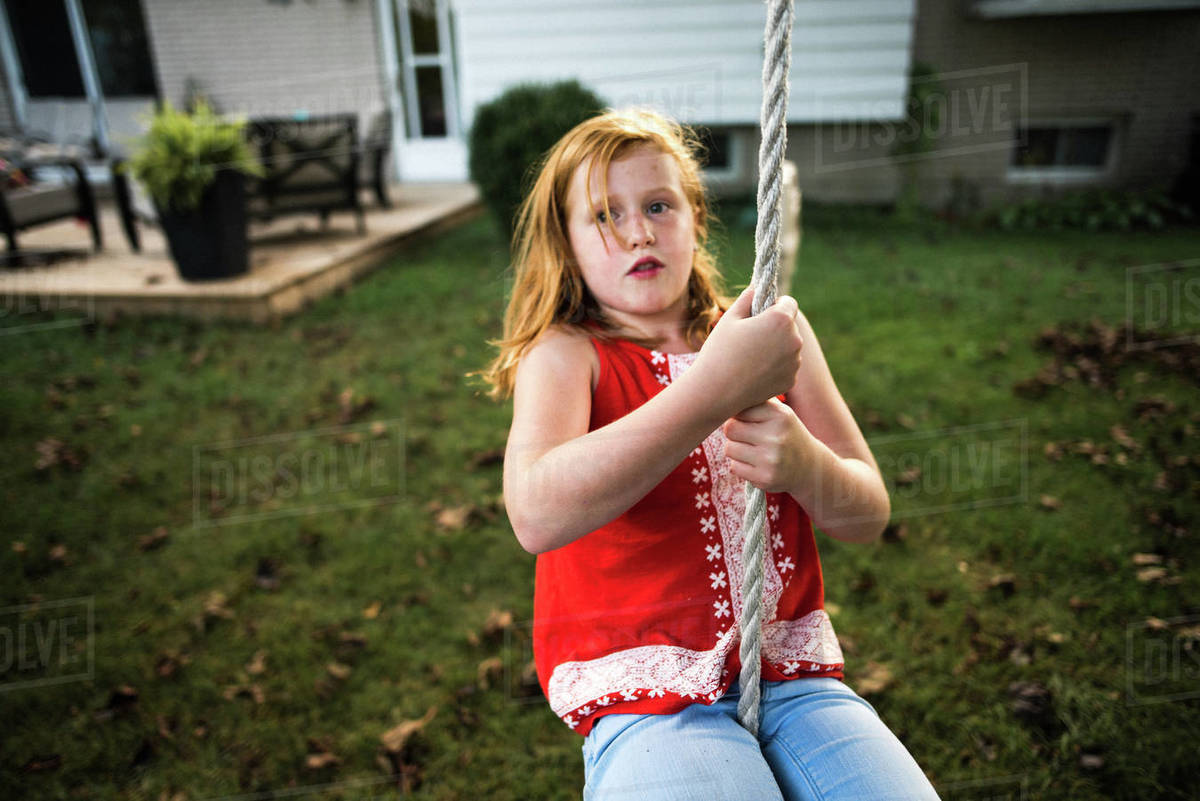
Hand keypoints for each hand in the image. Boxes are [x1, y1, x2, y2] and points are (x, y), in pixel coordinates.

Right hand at [696, 285, 804, 416]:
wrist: (715, 392)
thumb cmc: (719, 351)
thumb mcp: (730, 318)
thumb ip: (747, 298)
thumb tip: (757, 287)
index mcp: (780, 319)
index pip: (789, 302)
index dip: (775, 305)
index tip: (761, 313)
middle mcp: (794, 340)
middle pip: (790, 326)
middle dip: (776, 327)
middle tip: (751, 337)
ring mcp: (794, 362)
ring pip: (789, 347)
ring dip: (777, 347)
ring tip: (750, 356)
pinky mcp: (790, 380)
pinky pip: (786, 366)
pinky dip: (775, 367)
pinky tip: (754, 372)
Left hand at [723, 398, 815, 493]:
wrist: (809, 466)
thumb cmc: (785, 434)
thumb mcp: (779, 412)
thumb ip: (755, 401)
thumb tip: (723, 396)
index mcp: (780, 415)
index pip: (739, 409)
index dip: (738, 416)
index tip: (747, 421)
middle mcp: (777, 436)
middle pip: (730, 429)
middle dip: (734, 432)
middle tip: (747, 436)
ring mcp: (771, 459)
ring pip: (729, 449)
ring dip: (736, 450)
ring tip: (754, 450)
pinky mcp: (765, 478)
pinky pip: (734, 467)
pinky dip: (741, 466)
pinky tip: (757, 464)